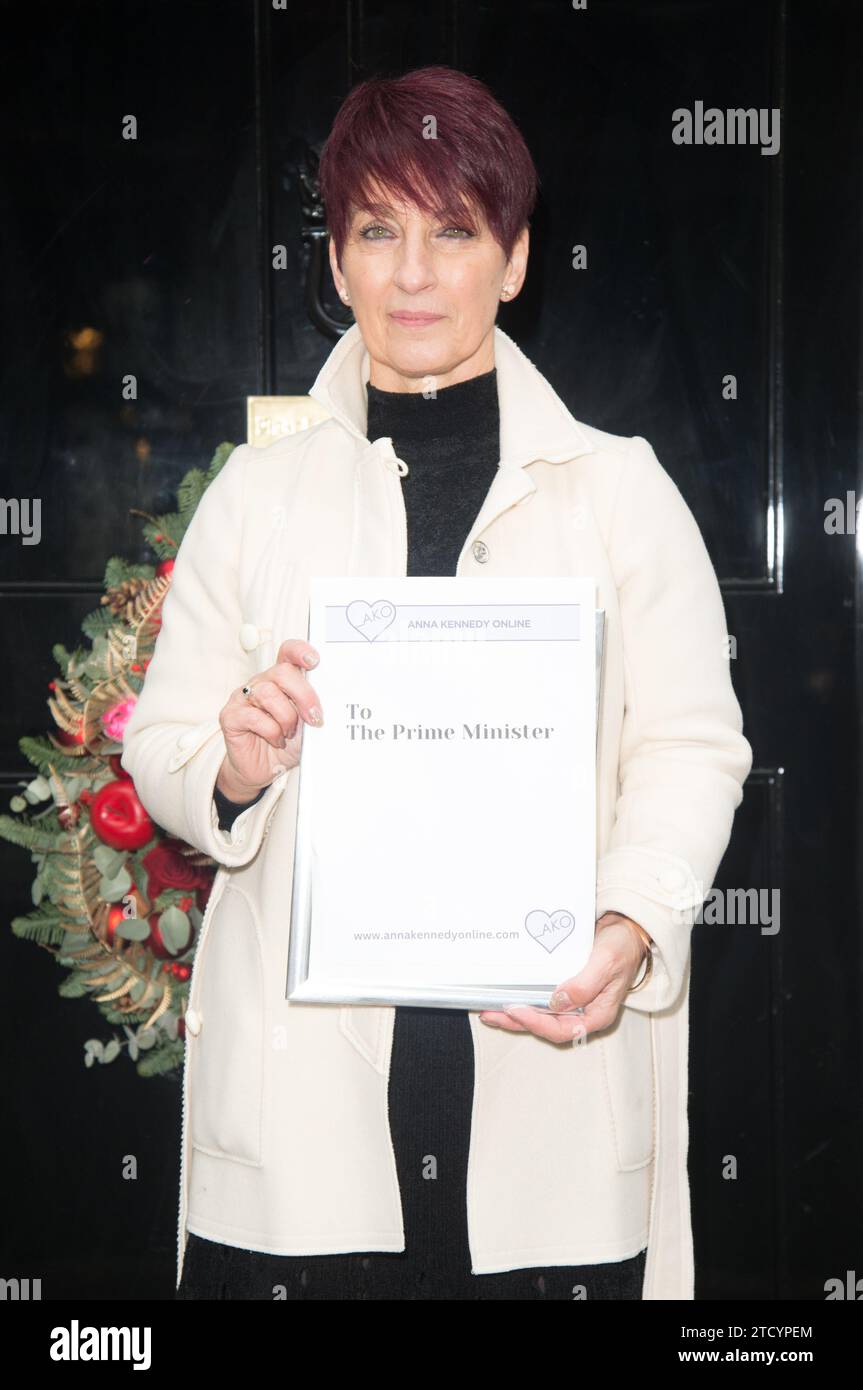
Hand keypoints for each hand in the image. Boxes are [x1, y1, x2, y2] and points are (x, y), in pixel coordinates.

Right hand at [216, 638, 322, 799]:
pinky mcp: (230, 716)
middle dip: (304, 695)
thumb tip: (331, 703)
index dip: (299, 651)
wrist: (264, 770)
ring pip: (268, 693)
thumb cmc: (287, 744)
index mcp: (280, 680)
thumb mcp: (306, 726)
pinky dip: (271, 731)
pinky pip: (253, 716)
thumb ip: (314, 710)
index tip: (314, 661)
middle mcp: (261, 683)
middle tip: (315, 718)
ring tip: (290, 734)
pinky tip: (277, 740)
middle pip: (282, 672)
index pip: (287, 652)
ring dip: (287, 718)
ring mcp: (243, 698)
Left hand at [478, 912, 649, 1044]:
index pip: (562, 1030)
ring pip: (540, 1016)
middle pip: (545, 1027)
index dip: (536, 1023)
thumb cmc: (622, 946)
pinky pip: (542, 1001)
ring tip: (489, 1010)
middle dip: (516, 1022)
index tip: (516, 1010)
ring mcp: (574, 1002)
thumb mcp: (606, 962)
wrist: (626, 929)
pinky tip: (507, 996)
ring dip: (515, 1015)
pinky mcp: (565, 989)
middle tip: (490, 1014)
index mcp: (596, 1014)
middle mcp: (583, 1013)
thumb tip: (558, 1002)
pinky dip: (523, 1000)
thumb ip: (584, 985)